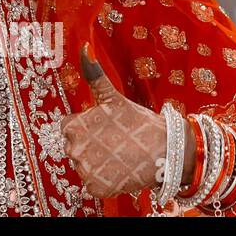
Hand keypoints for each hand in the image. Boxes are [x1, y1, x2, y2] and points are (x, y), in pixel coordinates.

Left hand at [59, 46, 177, 198]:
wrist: (166, 151)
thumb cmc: (138, 122)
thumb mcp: (113, 97)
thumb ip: (94, 74)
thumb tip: (84, 47)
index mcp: (72, 125)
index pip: (69, 127)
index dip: (87, 126)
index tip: (104, 127)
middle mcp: (73, 149)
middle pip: (74, 147)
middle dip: (90, 144)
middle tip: (114, 142)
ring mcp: (84, 170)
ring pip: (83, 165)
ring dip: (97, 162)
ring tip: (118, 155)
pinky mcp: (96, 188)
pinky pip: (92, 184)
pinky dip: (104, 179)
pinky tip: (118, 169)